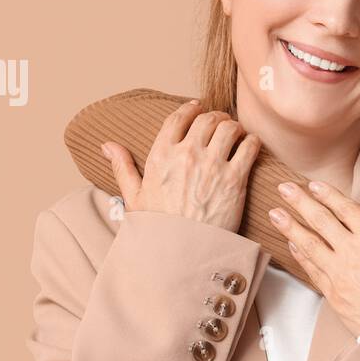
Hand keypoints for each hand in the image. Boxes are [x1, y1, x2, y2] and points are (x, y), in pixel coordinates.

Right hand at [101, 101, 259, 232]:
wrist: (182, 253)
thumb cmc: (158, 228)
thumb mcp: (134, 197)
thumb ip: (123, 167)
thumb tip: (107, 145)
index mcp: (161, 156)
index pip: (178, 118)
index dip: (190, 108)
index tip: (197, 106)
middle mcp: (187, 155)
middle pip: (207, 118)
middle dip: (215, 117)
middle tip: (220, 122)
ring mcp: (212, 166)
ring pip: (229, 127)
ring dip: (234, 127)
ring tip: (236, 134)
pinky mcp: (235, 180)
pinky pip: (250, 147)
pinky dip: (252, 142)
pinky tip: (250, 147)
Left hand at [267, 179, 359, 336]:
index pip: (345, 208)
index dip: (328, 194)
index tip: (314, 185)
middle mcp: (353, 251)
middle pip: (321, 220)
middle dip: (300, 201)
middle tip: (284, 189)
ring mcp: (339, 272)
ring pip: (309, 243)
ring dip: (289, 226)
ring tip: (275, 214)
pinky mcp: (333, 292)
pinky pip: (311, 268)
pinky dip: (299, 254)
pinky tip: (291, 244)